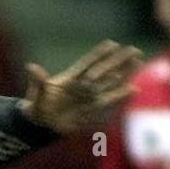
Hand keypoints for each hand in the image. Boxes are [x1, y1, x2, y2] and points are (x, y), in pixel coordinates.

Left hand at [24, 40, 141, 133]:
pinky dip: (120, 97)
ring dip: (124, 75)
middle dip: (119, 61)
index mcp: (70, 79)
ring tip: (138, 63)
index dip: (99, 55)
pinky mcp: (91, 111)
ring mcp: (89, 98)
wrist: (40, 124)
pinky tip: (133, 89)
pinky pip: (108, 102)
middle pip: (104, 70)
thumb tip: (31, 67)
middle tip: (135, 50)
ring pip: (110, 84)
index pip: (87, 64)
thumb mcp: (35, 95)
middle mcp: (83, 86)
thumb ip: (37, 82)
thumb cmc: (36, 107)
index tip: (112, 44)